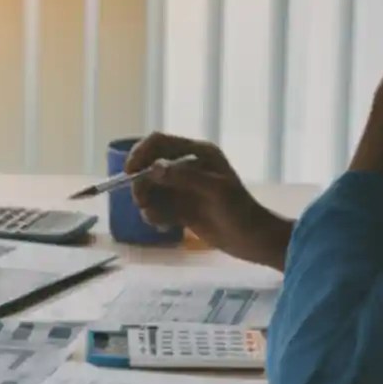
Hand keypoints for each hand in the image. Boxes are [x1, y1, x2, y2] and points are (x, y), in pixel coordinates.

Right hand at [124, 132, 292, 269]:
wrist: (252, 240)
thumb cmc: (240, 211)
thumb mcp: (215, 190)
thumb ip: (184, 176)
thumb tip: (154, 168)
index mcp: (198, 154)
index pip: (159, 142)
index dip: (141, 153)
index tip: (129, 172)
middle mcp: (187, 167)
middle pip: (149, 166)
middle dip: (141, 184)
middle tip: (142, 203)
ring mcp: (183, 188)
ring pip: (150, 189)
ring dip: (146, 203)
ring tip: (156, 219)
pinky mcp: (180, 209)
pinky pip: (157, 207)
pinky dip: (154, 216)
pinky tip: (166, 227)